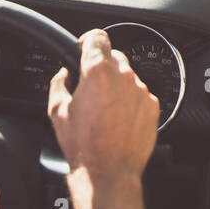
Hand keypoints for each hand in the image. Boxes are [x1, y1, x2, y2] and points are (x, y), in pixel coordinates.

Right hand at [47, 29, 159, 187]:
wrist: (108, 172)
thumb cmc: (83, 145)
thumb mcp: (57, 110)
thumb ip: (59, 81)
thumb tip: (65, 73)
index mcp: (97, 71)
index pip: (97, 36)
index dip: (88, 41)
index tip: (85, 49)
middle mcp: (123, 76)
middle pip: (113, 56)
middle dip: (101, 68)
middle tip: (90, 89)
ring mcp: (141, 90)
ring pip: (127, 76)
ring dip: (116, 86)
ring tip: (104, 111)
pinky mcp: (152, 105)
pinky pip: (138, 94)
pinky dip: (129, 101)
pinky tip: (118, 120)